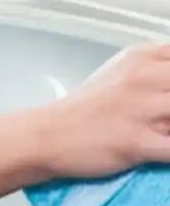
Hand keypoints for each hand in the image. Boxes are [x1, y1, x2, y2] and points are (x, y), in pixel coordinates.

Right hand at [35, 43, 169, 177]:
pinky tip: (166, 148)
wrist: (47, 136)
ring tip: (164, 128)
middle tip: (167, 115)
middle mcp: (145, 77)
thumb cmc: (87, 109)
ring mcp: (141, 109)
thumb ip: (158, 70)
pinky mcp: (137, 141)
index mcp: (144, 56)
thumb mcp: (123, 73)